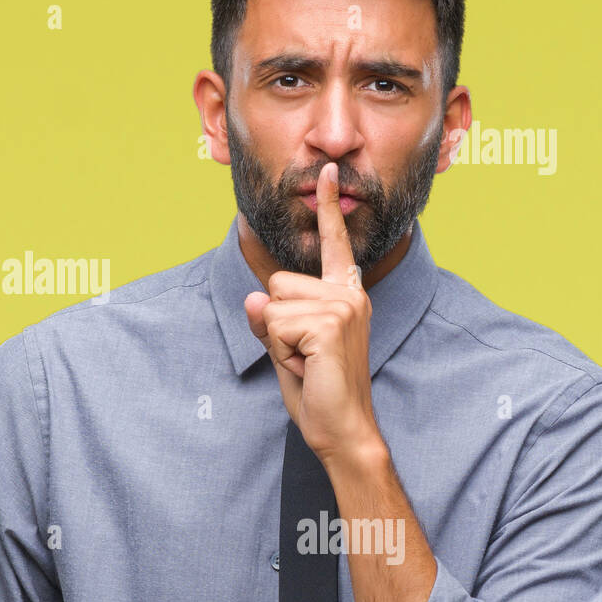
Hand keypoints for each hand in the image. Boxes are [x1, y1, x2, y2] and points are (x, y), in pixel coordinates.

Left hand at [243, 162, 379, 466]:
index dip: (328, 207)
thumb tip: (253, 298)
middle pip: (276, 285)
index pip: (334, 244)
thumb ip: (268, 319)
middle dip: (275, 324)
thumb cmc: (318, 389)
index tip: (327, 171)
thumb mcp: (285, 347)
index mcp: (345, 295)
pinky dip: (281, 351)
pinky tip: (308, 367)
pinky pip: (274, 325)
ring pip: (271, 307)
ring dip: (278, 342)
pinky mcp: (329, 324)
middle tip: (304, 356)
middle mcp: (348, 295)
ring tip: (307, 363)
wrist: (342, 430)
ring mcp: (342, 307)